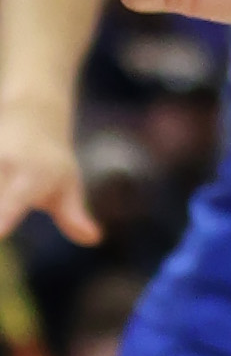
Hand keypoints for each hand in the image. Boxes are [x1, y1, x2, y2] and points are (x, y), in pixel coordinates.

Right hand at [0, 100, 95, 245]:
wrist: (30, 116)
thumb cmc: (51, 162)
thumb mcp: (67, 185)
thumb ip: (73, 216)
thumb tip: (95, 238)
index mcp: (31, 176)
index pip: (14, 201)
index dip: (4, 216)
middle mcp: (4, 164)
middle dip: (0, 210)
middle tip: (5, 223)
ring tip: (10, 191)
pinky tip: (2, 186)